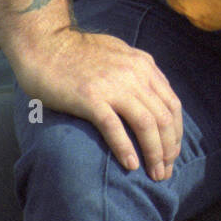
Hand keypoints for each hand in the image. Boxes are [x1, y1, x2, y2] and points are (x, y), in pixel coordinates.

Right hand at [13, 28, 182, 179]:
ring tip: (154, 174)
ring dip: (154, 153)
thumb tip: (153, 98)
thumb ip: (138, 73)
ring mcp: (113, 85)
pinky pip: (114, 127)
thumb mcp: (119, 54)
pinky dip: (125, 148)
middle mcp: (134, 74)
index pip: (172, 104)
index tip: (172, 153)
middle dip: (168, 149)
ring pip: (146, 124)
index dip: (176, 133)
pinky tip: (130, 165)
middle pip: (164, 118)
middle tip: (165, 172)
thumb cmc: (78, 53)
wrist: (45, 45)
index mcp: (144, 65)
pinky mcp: (90, 97)